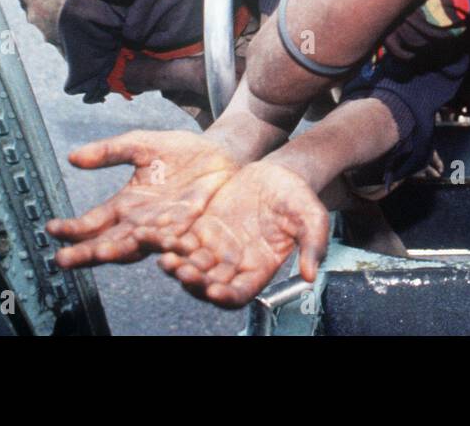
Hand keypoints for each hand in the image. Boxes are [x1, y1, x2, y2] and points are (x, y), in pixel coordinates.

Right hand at [46, 130, 239, 267]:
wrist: (222, 154)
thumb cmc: (181, 152)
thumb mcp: (141, 144)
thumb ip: (111, 151)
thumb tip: (72, 157)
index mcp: (126, 205)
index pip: (93, 222)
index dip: (72, 228)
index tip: (51, 229)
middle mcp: (141, 222)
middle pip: (109, 242)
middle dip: (86, 251)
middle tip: (62, 260)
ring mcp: (165, 228)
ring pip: (137, 247)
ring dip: (119, 252)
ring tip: (100, 255)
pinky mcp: (190, 228)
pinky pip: (174, 241)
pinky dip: (164, 246)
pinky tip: (154, 248)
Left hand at [143, 161, 328, 308]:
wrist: (279, 173)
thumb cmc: (298, 197)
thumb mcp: (313, 218)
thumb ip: (314, 246)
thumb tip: (310, 276)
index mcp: (260, 269)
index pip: (239, 294)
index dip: (225, 296)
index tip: (213, 290)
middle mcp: (234, 264)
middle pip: (208, 284)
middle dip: (193, 282)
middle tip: (181, 271)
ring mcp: (215, 248)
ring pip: (189, 266)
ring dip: (175, 266)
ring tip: (164, 256)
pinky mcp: (201, 229)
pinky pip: (179, 242)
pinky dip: (166, 243)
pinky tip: (155, 236)